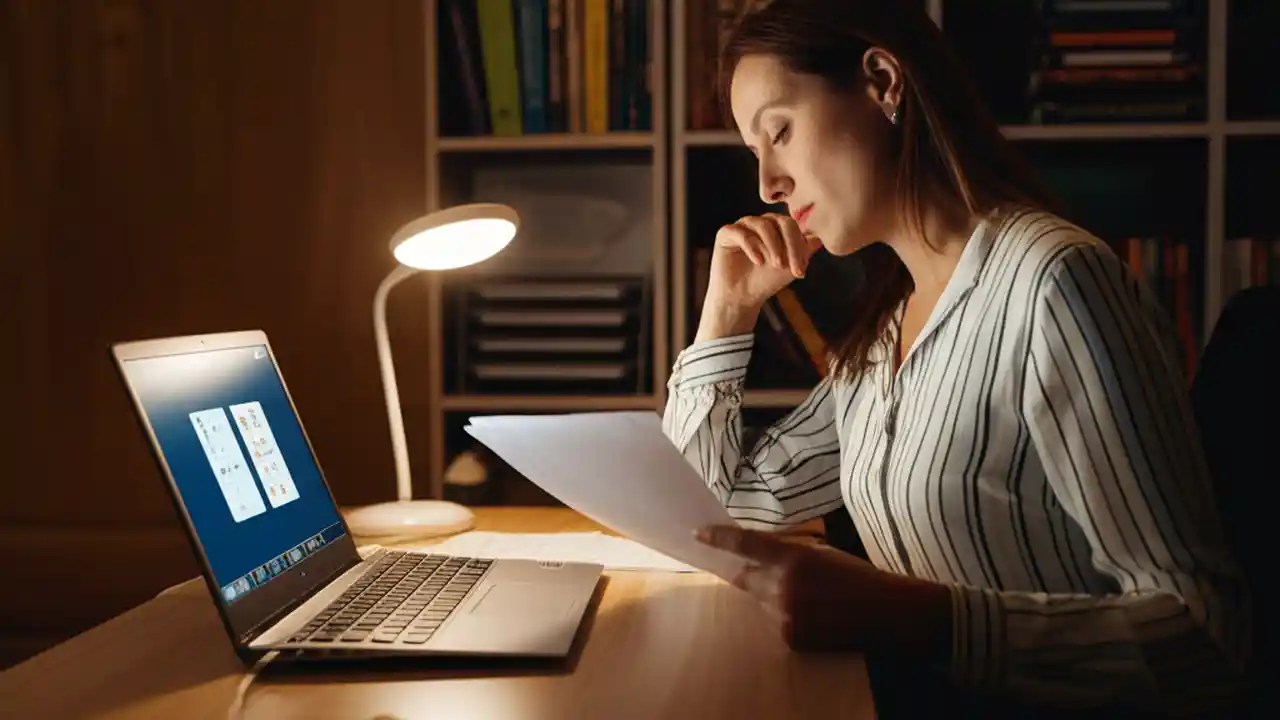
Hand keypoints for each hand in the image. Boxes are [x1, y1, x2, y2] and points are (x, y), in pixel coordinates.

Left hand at [695, 525, 951, 658]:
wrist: (886, 614)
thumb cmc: (857, 575)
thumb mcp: (822, 551)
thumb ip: (788, 550)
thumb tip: (759, 548)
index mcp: (792, 559)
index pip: (744, 545)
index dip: (718, 538)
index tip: (698, 533)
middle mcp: (782, 588)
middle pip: (744, 577)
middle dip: (743, 570)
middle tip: (741, 563)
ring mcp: (785, 617)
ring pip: (760, 601)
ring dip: (770, 594)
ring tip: (803, 593)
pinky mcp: (791, 638)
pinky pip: (775, 620)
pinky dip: (784, 614)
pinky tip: (811, 611)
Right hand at [707, 213, 822, 312]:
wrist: (742, 297)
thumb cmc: (766, 280)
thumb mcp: (791, 266)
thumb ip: (806, 250)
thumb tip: (824, 237)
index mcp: (778, 227)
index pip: (794, 227)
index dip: (799, 246)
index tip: (801, 271)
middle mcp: (761, 222)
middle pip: (781, 221)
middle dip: (789, 245)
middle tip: (789, 267)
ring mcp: (744, 226)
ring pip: (762, 224)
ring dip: (772, 245)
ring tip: (775, 265)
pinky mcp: (726, 233)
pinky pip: (741, 233)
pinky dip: (751, 246)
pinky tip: (758, 261)